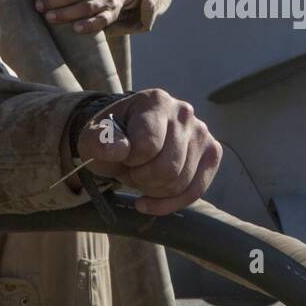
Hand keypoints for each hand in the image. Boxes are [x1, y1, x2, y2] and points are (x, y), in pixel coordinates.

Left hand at [73, 89, 222, 214]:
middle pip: (168, 168)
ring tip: (142, 175)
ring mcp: (201, 132)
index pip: (148, 146)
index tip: (121, 157)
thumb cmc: (112, 139)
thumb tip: (119, 151)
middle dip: (142, 179)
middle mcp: (184, 113)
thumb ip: (99, 142)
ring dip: (153, 190)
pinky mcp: (212, 153)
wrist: (127, 138)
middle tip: (130, 171)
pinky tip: (148, 202)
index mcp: (155, 101)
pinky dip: (169, 204)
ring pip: (180, 183)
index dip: (130, 161)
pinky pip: (195, 192)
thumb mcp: (94, 139)